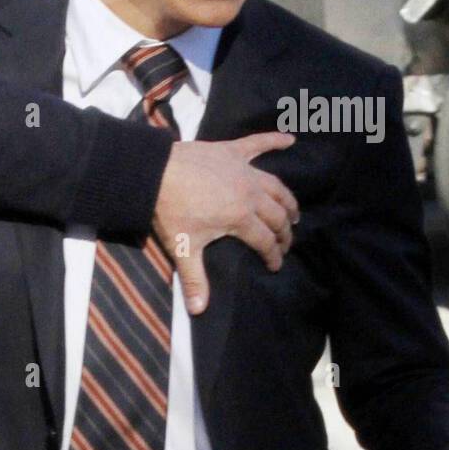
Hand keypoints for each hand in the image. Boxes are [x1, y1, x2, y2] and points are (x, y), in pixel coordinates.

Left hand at [154, 132, 298, 312]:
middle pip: (277, 215)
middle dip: (285, 232)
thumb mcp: (182, 247)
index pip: (265, 241)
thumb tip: (198, 310)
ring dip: (287, 200)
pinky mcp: (231, 151)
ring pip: (275, 186)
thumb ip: (194, 279)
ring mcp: (243, 170)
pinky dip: (275, 141)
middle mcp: (250, 193)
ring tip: (293, 212)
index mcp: (241, 217)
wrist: (154, 171)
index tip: (276, 265)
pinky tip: (290, 139)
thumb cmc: (169, 209)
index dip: (274, 255)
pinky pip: (259, 143)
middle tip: (285, 242)